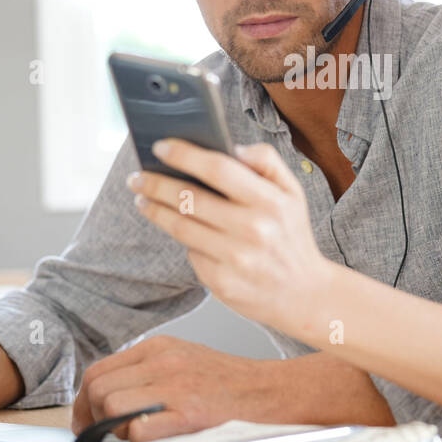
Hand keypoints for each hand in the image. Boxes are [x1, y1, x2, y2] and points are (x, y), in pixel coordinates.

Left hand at [70, 335, 274, 441]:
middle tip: (104, 433)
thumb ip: (148, 371)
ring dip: (114, 427)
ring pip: (111, 405)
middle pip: (98, 387)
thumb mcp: (184, 359)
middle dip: (93, 415)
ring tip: (132, 435)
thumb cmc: (231, 382)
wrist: (272, 392)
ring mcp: (175, 386)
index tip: (87, 417)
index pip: (99, 369)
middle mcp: (163, 362)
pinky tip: (152, 439)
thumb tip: (111, 397)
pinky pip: (138, 428)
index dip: (85, 399)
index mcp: (159, 348)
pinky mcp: (188, 413)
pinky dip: (135, 439)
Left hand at [126, 139, 330, 332]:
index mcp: (271, 202)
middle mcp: (253, 230)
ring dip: (155, 210)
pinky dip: (182, 239)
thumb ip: (267, 161)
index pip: (219, 169)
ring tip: (142, 198)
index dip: (185, 155)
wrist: (304, 294)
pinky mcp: (221, 282)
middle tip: (137, 176)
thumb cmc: (292, 237)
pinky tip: (176, 228)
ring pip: (181, 227)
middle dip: (155, 183)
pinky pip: (191, 253)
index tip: (160, 147)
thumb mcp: (293, 193)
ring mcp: (235, 259)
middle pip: (190, 199)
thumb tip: (232, 148)